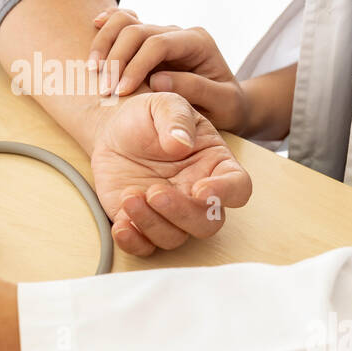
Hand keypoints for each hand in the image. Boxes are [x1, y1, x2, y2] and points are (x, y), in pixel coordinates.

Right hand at [90, 8, 249, 133]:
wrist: (228, 103)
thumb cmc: (227, 106)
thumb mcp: (223, 104)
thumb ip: (197, 90)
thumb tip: (158, 81)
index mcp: (198, 42)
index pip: (158, 44)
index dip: (135, 65)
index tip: (121, 92)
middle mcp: (178, 33)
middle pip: (137, 30)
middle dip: (116, 58)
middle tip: (103, 89)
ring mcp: (161, 34)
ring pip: (126, 21)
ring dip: (105, 42)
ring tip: (92, 69)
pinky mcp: (148, 41)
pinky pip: (124, 22)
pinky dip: (108, 24)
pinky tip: (93, 26)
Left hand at [90, 91, 251, 255]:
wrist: (113, 130)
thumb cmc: (147, 116)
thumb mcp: (163, 103)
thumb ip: (175, 119)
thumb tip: (180, 143)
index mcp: (215, 165)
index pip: (238, 187)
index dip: (225, 194)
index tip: (199, 189)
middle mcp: (197, 195)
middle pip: (207, 222)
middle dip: (181, 213)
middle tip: (154, 192)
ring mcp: (171, 212)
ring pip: (175, 237)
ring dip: (151, 223)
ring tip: (129, 196)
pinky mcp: (143, 223)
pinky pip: (145, 246)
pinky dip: (134, 242)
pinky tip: (121, 226)